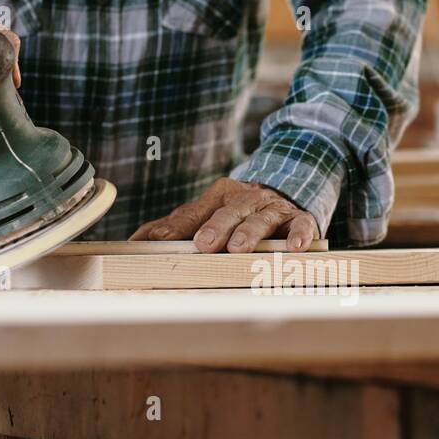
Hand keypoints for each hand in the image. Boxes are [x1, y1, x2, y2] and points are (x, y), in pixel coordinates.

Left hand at [130, 177, 319, 252]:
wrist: (287, 191)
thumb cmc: (241, 210)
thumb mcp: (209, 210)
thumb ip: (178, 224)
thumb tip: (137, 239)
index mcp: (222, 195)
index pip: (198, 211)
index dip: (180, 226)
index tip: (163, 240)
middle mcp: (248, 199)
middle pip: (231, 212)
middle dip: (217, 227)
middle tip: (204, 244)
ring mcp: (274, 209)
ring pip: (261, 219)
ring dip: (250, 233)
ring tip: (238, 248)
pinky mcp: (300, 220)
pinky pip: (301, 226)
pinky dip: (299, 235)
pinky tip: (295, 247)